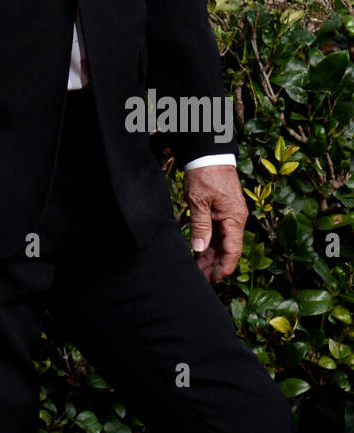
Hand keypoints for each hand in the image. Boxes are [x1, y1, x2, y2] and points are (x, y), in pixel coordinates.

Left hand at [183, 165, 247, 282]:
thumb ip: (200, 225)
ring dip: (210, 256)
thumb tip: (199, 249)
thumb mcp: (199, 201)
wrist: (208, 154)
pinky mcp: (221, 211)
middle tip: (200, 278)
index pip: (233, 250)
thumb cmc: (205, 174)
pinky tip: (198, 253)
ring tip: (198, 270)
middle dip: (214, 265)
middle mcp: (235, 220)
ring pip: (220, 242)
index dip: (224, 267)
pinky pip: (216, 232)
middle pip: (226, 249)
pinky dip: (208, 243)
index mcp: (234, 218)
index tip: (214, 279)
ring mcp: (229, 216)